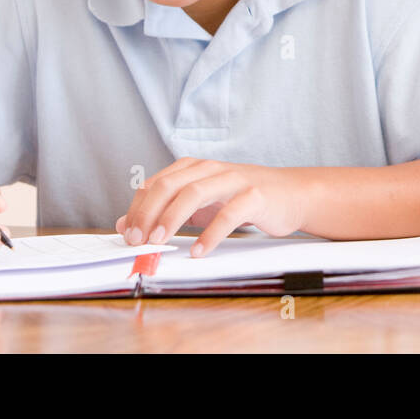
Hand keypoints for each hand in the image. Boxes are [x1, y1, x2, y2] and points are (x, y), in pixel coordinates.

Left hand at [116, 157, 306, 256]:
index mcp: (195, 167)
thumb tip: (127, 224)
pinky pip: (228, 214)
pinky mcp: (254, 196)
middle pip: (170, 185)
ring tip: (159, 243)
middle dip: (149, 213)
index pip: (156, 183)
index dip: (138, 209)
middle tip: (138, 240)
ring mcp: (234, 180)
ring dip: (171, 220)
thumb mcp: (202, 203)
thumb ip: (167, 210)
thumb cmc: (244, 198)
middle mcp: (212, 169)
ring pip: (194, 193)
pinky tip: (199, 251)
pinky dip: (210, 234)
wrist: (292, 194)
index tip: (127, 234)